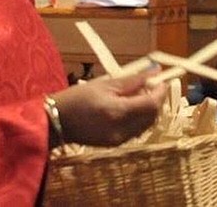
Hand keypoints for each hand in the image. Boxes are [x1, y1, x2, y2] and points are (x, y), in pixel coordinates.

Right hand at [50, 74, 164, 146]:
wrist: (55, 122)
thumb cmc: (77, 98)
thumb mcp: (105, 84)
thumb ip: (133, 80)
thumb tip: (155, 71)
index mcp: (118, 112)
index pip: (151, 104)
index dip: (160, 92)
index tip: (160, 80)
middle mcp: (121, 129)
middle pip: (152, 116)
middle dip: (156, 100)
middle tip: (150, 86)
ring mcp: (119, 140)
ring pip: (146, 125)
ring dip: (149, 110)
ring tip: (138, 95)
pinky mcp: (115, 144)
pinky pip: (136, 131)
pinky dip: (139, 119)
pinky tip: (130, 108)